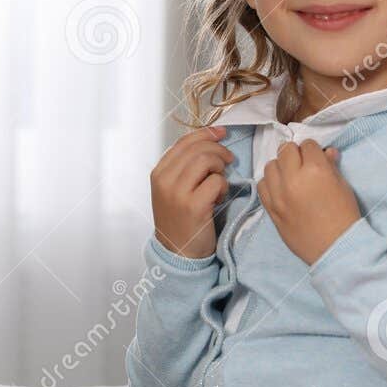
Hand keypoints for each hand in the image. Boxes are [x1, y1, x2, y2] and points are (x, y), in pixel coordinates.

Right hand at [150, 125, 235, 258]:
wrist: (178, 253)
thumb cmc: (180, 219)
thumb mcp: (173, 189)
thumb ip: (184, 167)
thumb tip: (210, 140)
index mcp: (158, 173)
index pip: (184, 142)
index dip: (206, 133)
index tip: (222, 133)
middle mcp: (164, 180)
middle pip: (198, 149)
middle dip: (218, 150)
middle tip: (228, 162)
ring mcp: (177, 193)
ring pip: (206, 160)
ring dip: (221, 168)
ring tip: (220, 181)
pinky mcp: (193, 206)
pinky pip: (216, 181)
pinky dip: (223, 187)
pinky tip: (219, 198)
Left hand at [256, 139, 361, 265]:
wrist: (335, 247)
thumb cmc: (344, 216)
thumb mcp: (343, 187)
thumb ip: (331, 166)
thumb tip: (327, 152)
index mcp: (315, 170)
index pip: (307, 145)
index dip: (313, 150)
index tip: (316, 158)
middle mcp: (293, 179)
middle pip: (285, 151)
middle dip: (295, 154)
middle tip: (303, 165)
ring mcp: (278, 194)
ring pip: (270, 166)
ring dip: (281, 167)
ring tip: (291, 177)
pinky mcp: (270, 208)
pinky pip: (262, 185)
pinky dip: (270, 183)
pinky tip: (280, 189)